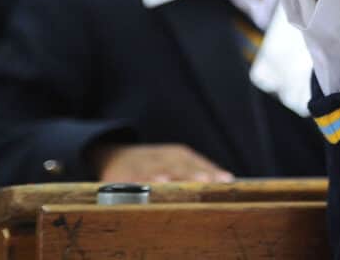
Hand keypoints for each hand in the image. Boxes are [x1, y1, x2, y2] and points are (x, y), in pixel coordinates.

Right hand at [89, 143, 234, 183]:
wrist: (113, 156)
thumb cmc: (153, 165)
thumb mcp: (175, 164)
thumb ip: (198, 172)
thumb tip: (226, 182)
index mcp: (179, 155)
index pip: (200, 164)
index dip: (212, 172)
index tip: (227, 181)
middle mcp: (165, 157)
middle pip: (183, 165)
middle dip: (196, 173)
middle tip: (209, 181)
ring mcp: (146, 164)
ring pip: (162, 169)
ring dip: (174, 176)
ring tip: (183, 182)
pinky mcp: (126, 174)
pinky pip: (137, 178)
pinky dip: (146, 181)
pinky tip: (155, 183)